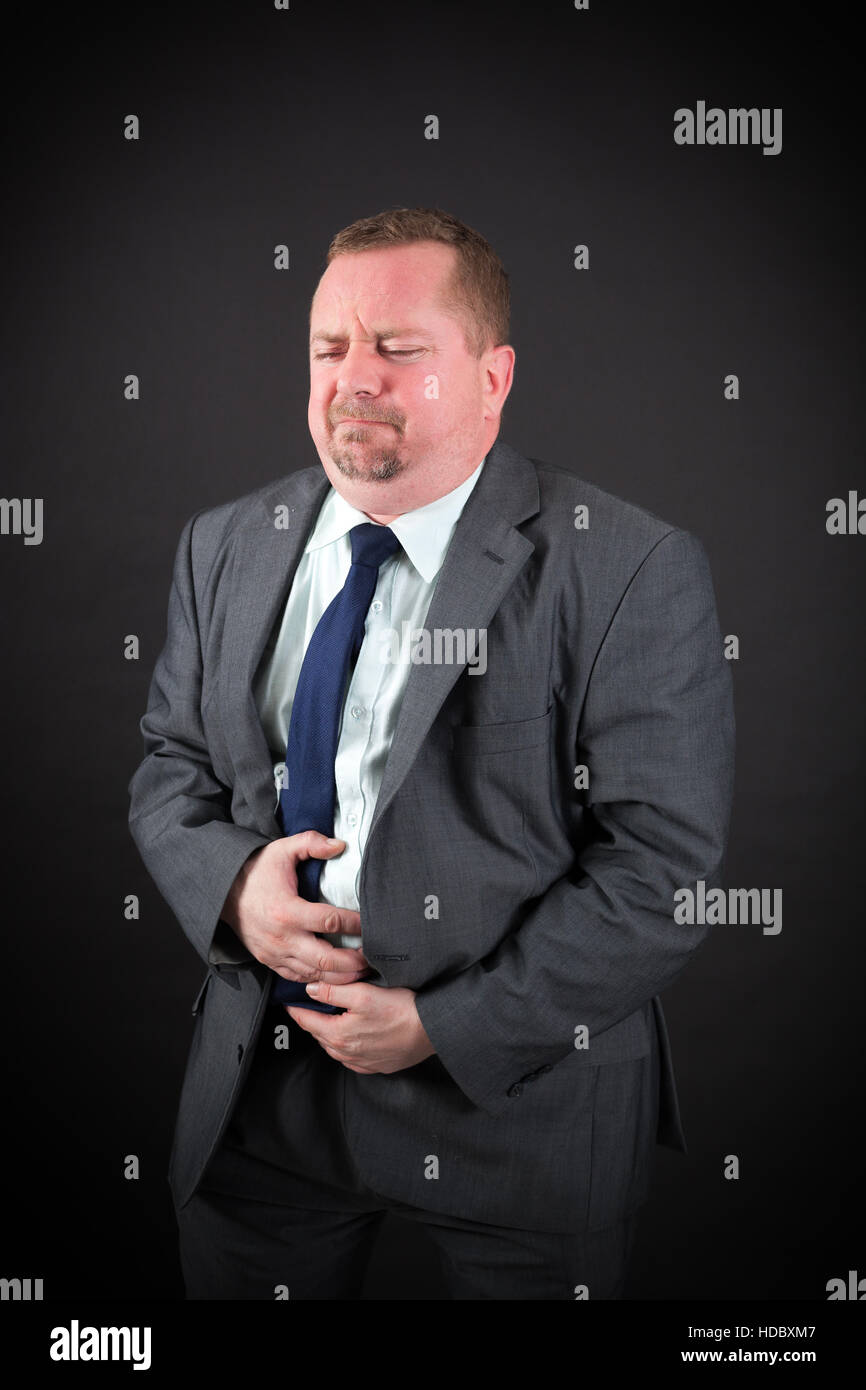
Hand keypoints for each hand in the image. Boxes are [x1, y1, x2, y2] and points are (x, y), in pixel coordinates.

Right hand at [219, 832, 368, 985]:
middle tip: (374, 957)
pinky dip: (320, 981)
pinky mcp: (270, 961)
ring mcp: (275, 953)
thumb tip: (340, 845)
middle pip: (326, 959)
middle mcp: (282, 937)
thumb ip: (311, 843)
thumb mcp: (282, 849)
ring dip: (341, 976)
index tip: (370, 922)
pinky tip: (336, 976)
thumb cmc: (256, 871)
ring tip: (361, 971)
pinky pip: (298, 978)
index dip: (355, 924)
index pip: (330, 921)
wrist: (223, 892)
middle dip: (353, 962)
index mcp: (287, 910)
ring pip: (315, 975)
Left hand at [287, 983, 435, 1073]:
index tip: (288, 1000)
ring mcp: (361, 1062)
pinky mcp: (375, 1065)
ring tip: (330, 1016)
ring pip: (334, 1046)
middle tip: (310, 1003)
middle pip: (319, 1034)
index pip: (306, 1021)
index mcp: (338, 1035)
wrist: (431, 1031)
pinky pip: (351, 1057)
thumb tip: (310, 989)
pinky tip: (352, 1034)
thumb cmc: (401, 1011)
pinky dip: (346, 1045)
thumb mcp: (363, 993)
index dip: (295, 1008)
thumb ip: (333, 990)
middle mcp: (346, 1053)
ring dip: (329, 1032)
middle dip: (312, 1018)